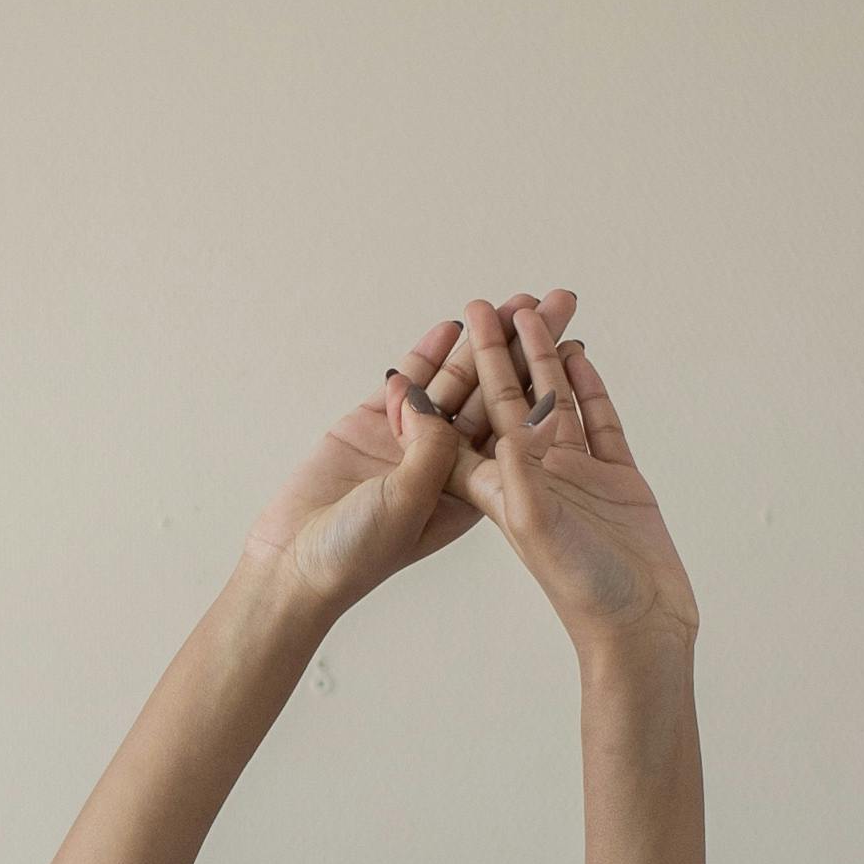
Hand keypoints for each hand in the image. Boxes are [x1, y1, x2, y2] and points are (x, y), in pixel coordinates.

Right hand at [248, 289, 577, 617]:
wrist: (291, 563)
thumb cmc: (354, 554)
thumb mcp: (406, 505)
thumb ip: (429, 454)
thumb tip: (436, 409)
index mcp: (472, 492)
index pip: (518, 426)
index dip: (546, 382)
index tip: (572, 342)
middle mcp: (447, 463)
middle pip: (498, 395)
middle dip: (525, 347)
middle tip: (554, 300)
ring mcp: (409, 442)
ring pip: (454, 383)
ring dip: (482, 342)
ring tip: (510, 301)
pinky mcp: (371, 427)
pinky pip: (408, 385)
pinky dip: (426, 356)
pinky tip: (451, 326)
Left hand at [447, 299, 695, 652]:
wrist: (640, 630)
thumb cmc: (577, 591)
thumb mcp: (530, 529)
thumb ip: (518, 474)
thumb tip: (507, 420)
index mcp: (500, 487)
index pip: (474, 414)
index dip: (465, 369)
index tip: (456, 322)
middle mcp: (532, 477)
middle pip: (512, 398)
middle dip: (504, 349)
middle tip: (496, 299)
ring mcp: (576, 477)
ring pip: (557, 402)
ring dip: (546, 358)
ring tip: (537, 310)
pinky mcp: (618, 482)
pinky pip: (600, 423)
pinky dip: (589, 389)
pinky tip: (580, 354)